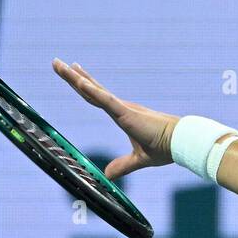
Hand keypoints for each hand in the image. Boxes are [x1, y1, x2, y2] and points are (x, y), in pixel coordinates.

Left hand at [52, 58, 176, 178]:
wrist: (180, 143)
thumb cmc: (164, 147)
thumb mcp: (138, 159)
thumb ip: (123, 166)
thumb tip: (108, 175)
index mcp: (122, 114)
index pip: (97, 98)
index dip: (84, 86)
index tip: (73, 75)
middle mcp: (120, 107)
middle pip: (90, 89)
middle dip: (72, 76)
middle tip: (56, 62)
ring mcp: (122, 108)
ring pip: (94, 90)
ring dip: (75, 78)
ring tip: (60, 65)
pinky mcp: (127, 113)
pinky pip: (106, 100)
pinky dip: (92, 91)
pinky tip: (79, 82)